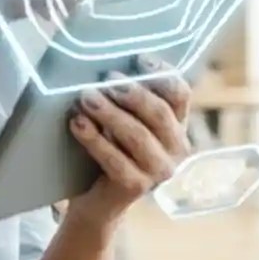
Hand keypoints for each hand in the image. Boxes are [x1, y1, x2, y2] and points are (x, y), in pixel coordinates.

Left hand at [65, 56, 191, 230]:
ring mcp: (158, 172)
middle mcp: (176, 149)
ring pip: (137, 135)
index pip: (180, 94)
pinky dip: (94, 139)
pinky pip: (114, 159)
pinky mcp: (136, 187)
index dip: (162, 74)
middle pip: (160, 113)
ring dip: (110, 113)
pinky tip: (78, 124)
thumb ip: (125, 98)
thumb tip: (108, 68)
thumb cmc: (110, 149)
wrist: (96, 200)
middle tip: (106, 79)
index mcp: (177, 126)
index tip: (139, 58)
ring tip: (85, 98)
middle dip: (132, 93)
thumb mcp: (123, 120)